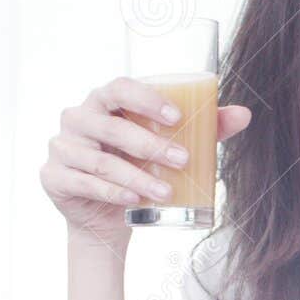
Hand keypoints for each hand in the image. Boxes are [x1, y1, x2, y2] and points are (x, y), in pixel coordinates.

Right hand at [40, 76, 251, 248]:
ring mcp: (62, 147)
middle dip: (150, 145)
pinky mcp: (54, 176)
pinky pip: (84, 183)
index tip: (177, 116)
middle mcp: (78, 118)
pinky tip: (133, 201)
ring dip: (137, 177)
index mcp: (104, 100)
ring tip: (166, 192)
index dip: (146, 99)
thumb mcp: (173, 143)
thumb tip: (244, 114)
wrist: (108, 211)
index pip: (120, 88)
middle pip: (112, 127)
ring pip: (101, 161)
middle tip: (183, 160)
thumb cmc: (141, 164)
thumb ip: (206, 126)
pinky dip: (111, 193)